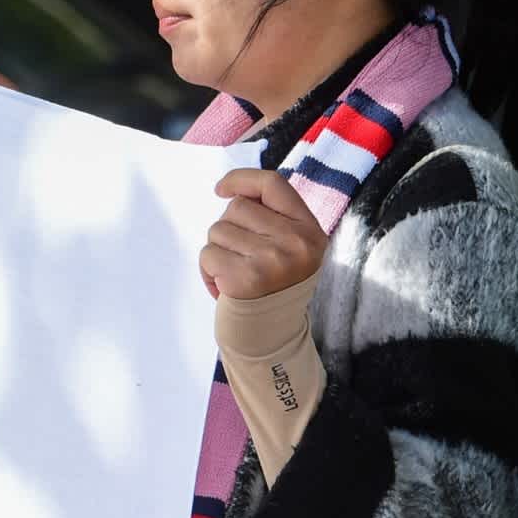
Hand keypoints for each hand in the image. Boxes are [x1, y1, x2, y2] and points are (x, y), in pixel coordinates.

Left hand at [202, 170, 327, 301]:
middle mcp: (297, 242)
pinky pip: (208, 255)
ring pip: (218, 231)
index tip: (221, 190)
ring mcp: (273, 260)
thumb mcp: (288, 249)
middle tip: (241, 258)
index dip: (242, 179)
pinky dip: (207, 271)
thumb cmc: (273, 288)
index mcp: (310, 231)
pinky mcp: (247, 278)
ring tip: (233, 274)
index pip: (274, 184)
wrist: (271, 337)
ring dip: (216, 252)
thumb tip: (232, 191)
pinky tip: (223, 287)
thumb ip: (272, 219)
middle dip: (228, 229)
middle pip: (237, 208)